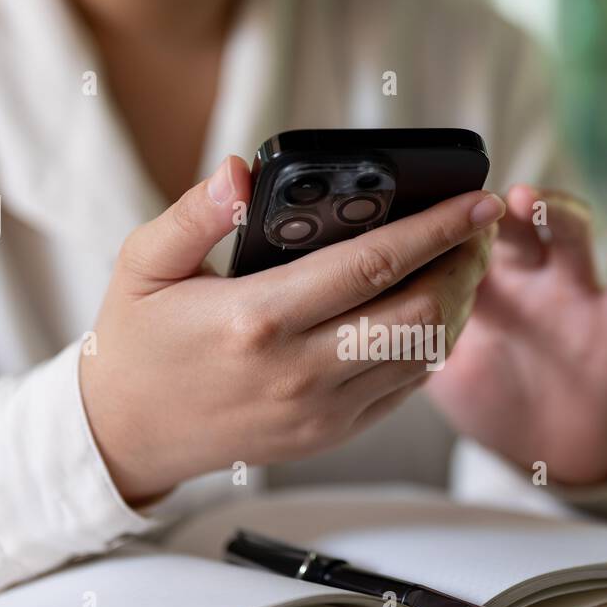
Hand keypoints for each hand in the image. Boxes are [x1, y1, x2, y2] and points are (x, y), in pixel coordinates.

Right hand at [80, 155, 505, 502]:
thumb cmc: (137, 341)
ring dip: (458, 306)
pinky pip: (403, 389)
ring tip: (464, 262)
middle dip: (465, 266)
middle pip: (420, 315)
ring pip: (423, 356)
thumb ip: (194, 214)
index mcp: (256, 320)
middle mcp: (298, 372)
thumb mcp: (143, 264)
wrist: (127, 434)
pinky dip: (430, 346)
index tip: (478, 200)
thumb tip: (238, 172)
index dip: (437, 230)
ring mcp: (319, 411)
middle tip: (479, 227)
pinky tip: (431, 309)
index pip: (372, 266)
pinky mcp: (329, 434)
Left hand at [426, 185, 606, 485]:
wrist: (551, 452)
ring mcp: (573, 293)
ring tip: (529, 199)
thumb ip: (413, 338)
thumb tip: (362, 309)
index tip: (426, 206)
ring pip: (570, 234)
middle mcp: (528, 279)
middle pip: (515, 223)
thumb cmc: (493, 402)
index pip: (467, 239)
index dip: (451, 223)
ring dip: (552, 210)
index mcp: (483, 287)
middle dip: (497, 205)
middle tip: (475, 198)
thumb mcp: (442, 372)